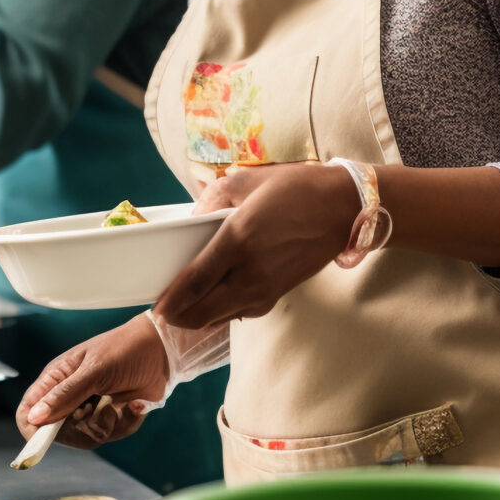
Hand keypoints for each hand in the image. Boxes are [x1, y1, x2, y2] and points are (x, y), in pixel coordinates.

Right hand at [18, 316, 169, 449]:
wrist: (161, 350)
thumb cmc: (125, 349)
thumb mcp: (94, 369)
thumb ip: (65, 394)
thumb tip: (35, 417)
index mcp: (56, 380)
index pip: (28, 412)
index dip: (32, 430)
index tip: (46, 439)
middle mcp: (69, 397)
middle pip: (58, 434)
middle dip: (82, 428)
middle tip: (100, 409)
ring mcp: (90, 410)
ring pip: (87, 437)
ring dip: (108, 424)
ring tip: (118, 402)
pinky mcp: (110, 418)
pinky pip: (112, 435)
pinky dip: (126, 422)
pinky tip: (133, 403)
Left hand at [154, 162, 358, 329]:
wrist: (343, 208)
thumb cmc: (298, 189)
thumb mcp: (248, 181)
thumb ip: (213, 199)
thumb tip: (192, 217)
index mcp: (239, 239)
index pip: (195, 282)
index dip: (171, 300)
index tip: (156, 306)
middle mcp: (251, 271)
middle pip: (204, 313)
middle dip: (179, 317)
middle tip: (165, 310)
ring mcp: (267, 288)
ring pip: (222, 317)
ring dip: (200, 317)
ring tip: (185, 306)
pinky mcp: (279, 294)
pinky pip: (242, 312)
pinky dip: (223, 312)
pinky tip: (216, 299)